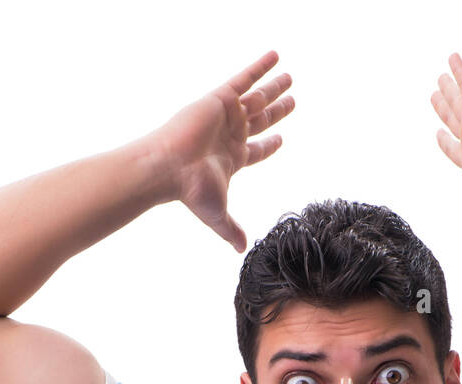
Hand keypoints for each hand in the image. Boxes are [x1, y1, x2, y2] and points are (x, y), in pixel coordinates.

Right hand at [151, 50, 293, 252]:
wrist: (168, 167)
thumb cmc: (190, 190)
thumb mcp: (218, 214)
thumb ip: (231, 229)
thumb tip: (241, 250)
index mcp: (232, 159)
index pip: (256, 150)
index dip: (269, 146)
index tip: (281, 141)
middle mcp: (231, 135)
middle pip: (261, 120)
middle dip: (277, 112)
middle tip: (293, 102)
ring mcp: (226, 116)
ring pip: (257, 98)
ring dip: (274, 88)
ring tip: (290, 78)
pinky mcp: (219, 99)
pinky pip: (244, 79)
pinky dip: (260, 67)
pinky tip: (276, 56)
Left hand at [431, 52, 461, 265]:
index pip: (457, 152)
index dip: (446, 143)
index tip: (438, 133)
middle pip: (456, 123)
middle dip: (445, 110)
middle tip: (434, 95)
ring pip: (459, 104)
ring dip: (449, 89)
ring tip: (439, 76)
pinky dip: (460, 72)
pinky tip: (450, 59)